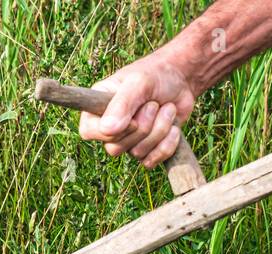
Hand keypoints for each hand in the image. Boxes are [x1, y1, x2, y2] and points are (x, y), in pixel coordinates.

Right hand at [78, 55, 197, 169]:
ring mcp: (127, 142)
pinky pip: (151, 161)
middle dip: (142, 127)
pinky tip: (173, 127)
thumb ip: (122, 104)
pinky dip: (168, 144)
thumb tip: (107, 130)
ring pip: (137, 153)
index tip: (131, 118)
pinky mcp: (146, 151)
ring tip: (167, 108)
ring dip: (159, 130)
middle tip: (154, 104)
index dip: (110, 131)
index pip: (88, 132)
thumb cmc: (156, 75)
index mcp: (97, 108)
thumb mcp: (139, 82)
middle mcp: (109, 128)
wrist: (183, 79)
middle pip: (115, 148)